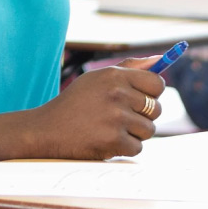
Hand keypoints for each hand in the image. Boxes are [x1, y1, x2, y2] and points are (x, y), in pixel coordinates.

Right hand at [26, 57, 164, 159]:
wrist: (47, 130)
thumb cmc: (75, 103)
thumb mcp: (97, 78)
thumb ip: (129, 67)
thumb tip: (160, 60)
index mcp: (114, 75)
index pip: (157, 83)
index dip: (153, 93)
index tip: (143, 99)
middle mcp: (117, 94)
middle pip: (157, 109)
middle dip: (143, 116)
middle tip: (120, 117)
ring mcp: (116, 118)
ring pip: (149, 130)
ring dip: (135, 134)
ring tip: (111, 129)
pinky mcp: (113, 141)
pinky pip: (137, 147)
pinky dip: (125, 148)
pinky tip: (106, 141)